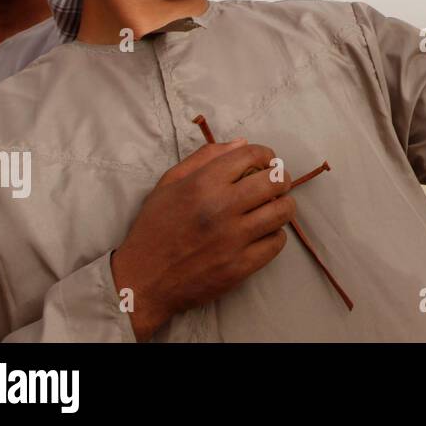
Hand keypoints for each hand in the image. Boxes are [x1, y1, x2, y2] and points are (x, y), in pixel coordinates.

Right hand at [110, 141, 296, 340]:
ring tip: (273, 207)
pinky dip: (275, 235)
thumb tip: (242, 143)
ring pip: (283, 211)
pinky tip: (263, 233)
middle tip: (276, 184)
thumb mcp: (168, 184)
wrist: (142, 282)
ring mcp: (233, 238)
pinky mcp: (241, 266)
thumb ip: (204, 158)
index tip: (265, 161)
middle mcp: (221, 207)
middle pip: (275, 181)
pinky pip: (277, 242)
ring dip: (283, 205)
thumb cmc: (154, 229)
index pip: (251, 155)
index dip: (265, 154)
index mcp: (203, 183)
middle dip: (281, 178)